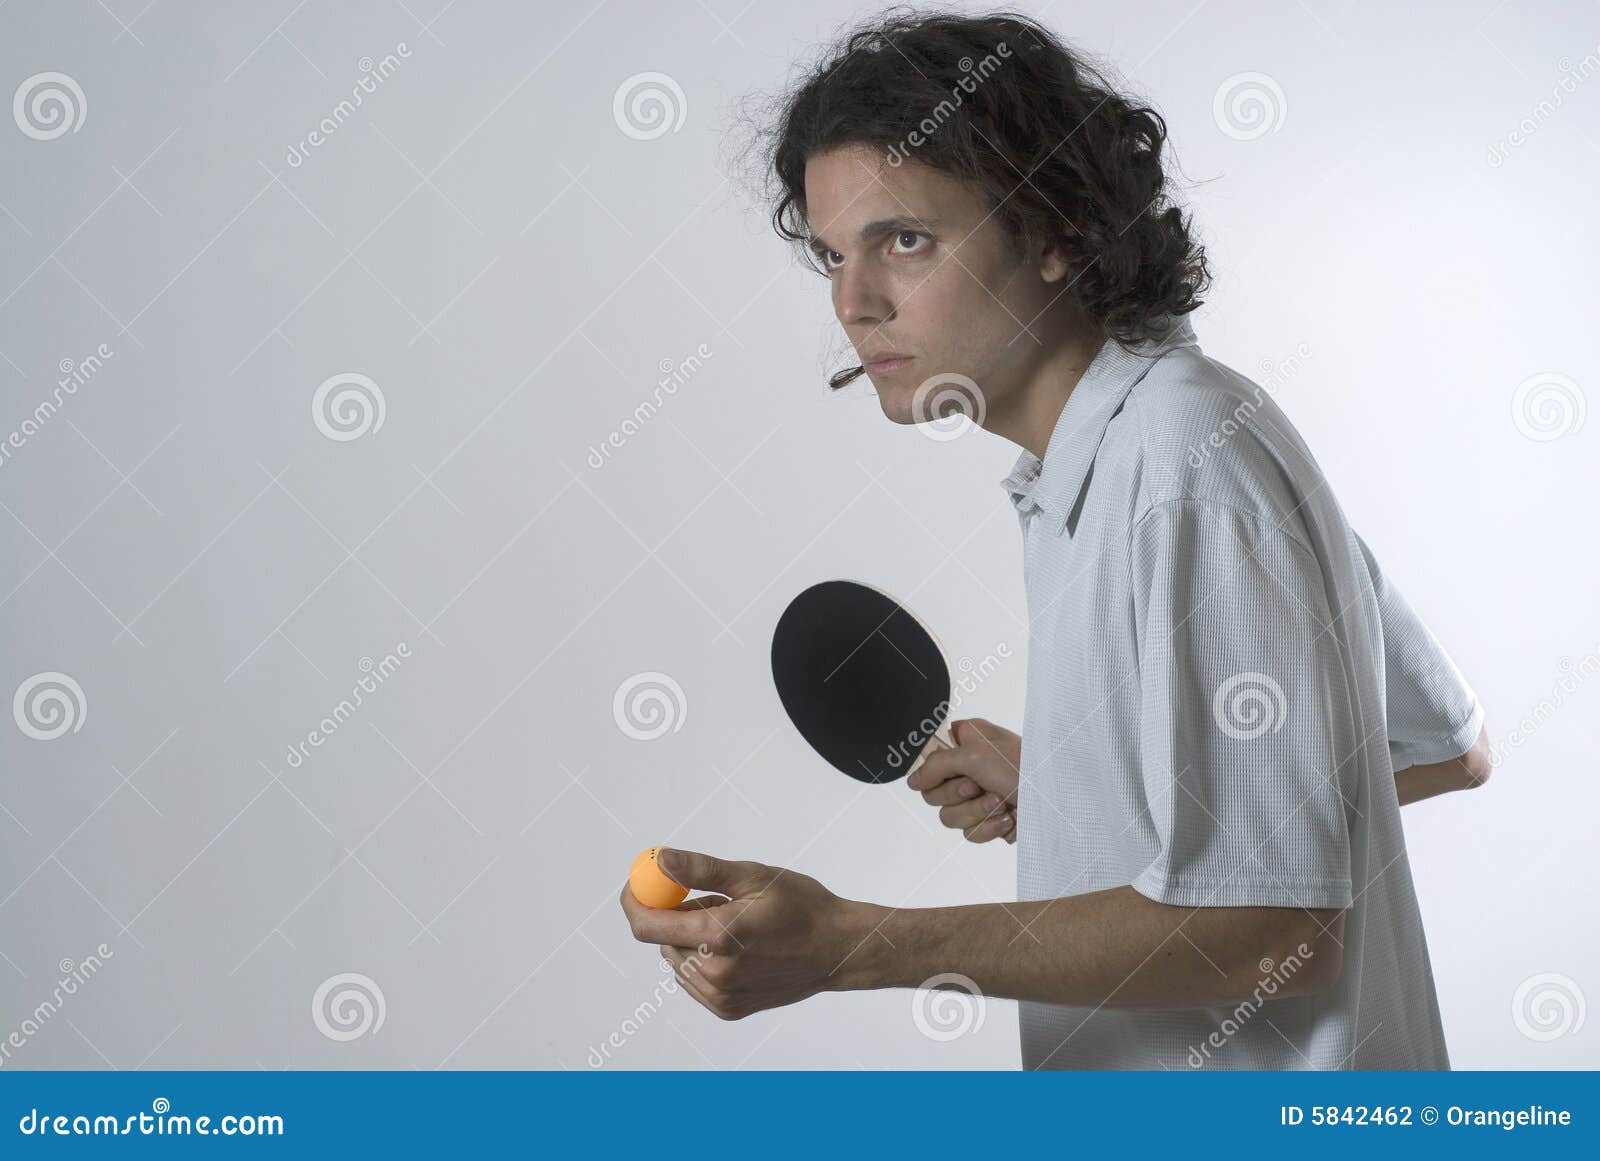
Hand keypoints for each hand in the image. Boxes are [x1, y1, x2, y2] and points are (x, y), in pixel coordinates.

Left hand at [619, 848, 862, 1020]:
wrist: (837, 948)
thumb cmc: (801, 906)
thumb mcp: (751, 876)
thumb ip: (700, 870)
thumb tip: (659, 860)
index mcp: (719, 936)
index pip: (647, 925)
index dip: (635, 900)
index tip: (639, 882)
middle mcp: (715, 974)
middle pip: (663, 940)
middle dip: (674, 914)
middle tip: (711, 897)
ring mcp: (721, 997)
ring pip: (678, 959)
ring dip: (690, 937)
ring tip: (734, 923)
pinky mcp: (728, 1009)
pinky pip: (694, 979)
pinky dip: (703, 959)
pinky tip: (738, 948)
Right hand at [906, 717, 1019, 843]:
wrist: (1058, 800)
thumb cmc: (1024, 766)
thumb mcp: (974, 756)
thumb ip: (936, 765)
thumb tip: (912, 779)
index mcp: (966, 742)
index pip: (928, 761)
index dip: (935, 773)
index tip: (952, 774)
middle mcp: (970, 768)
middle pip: (934, 794)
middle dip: (957, 795)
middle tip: (978, 786)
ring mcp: (979, 797)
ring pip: (950, 818)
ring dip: (975, 812)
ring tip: (1001, 802)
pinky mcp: (990, 821)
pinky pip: (970, 833)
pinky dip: (989, 827)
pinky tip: (1008, 819)